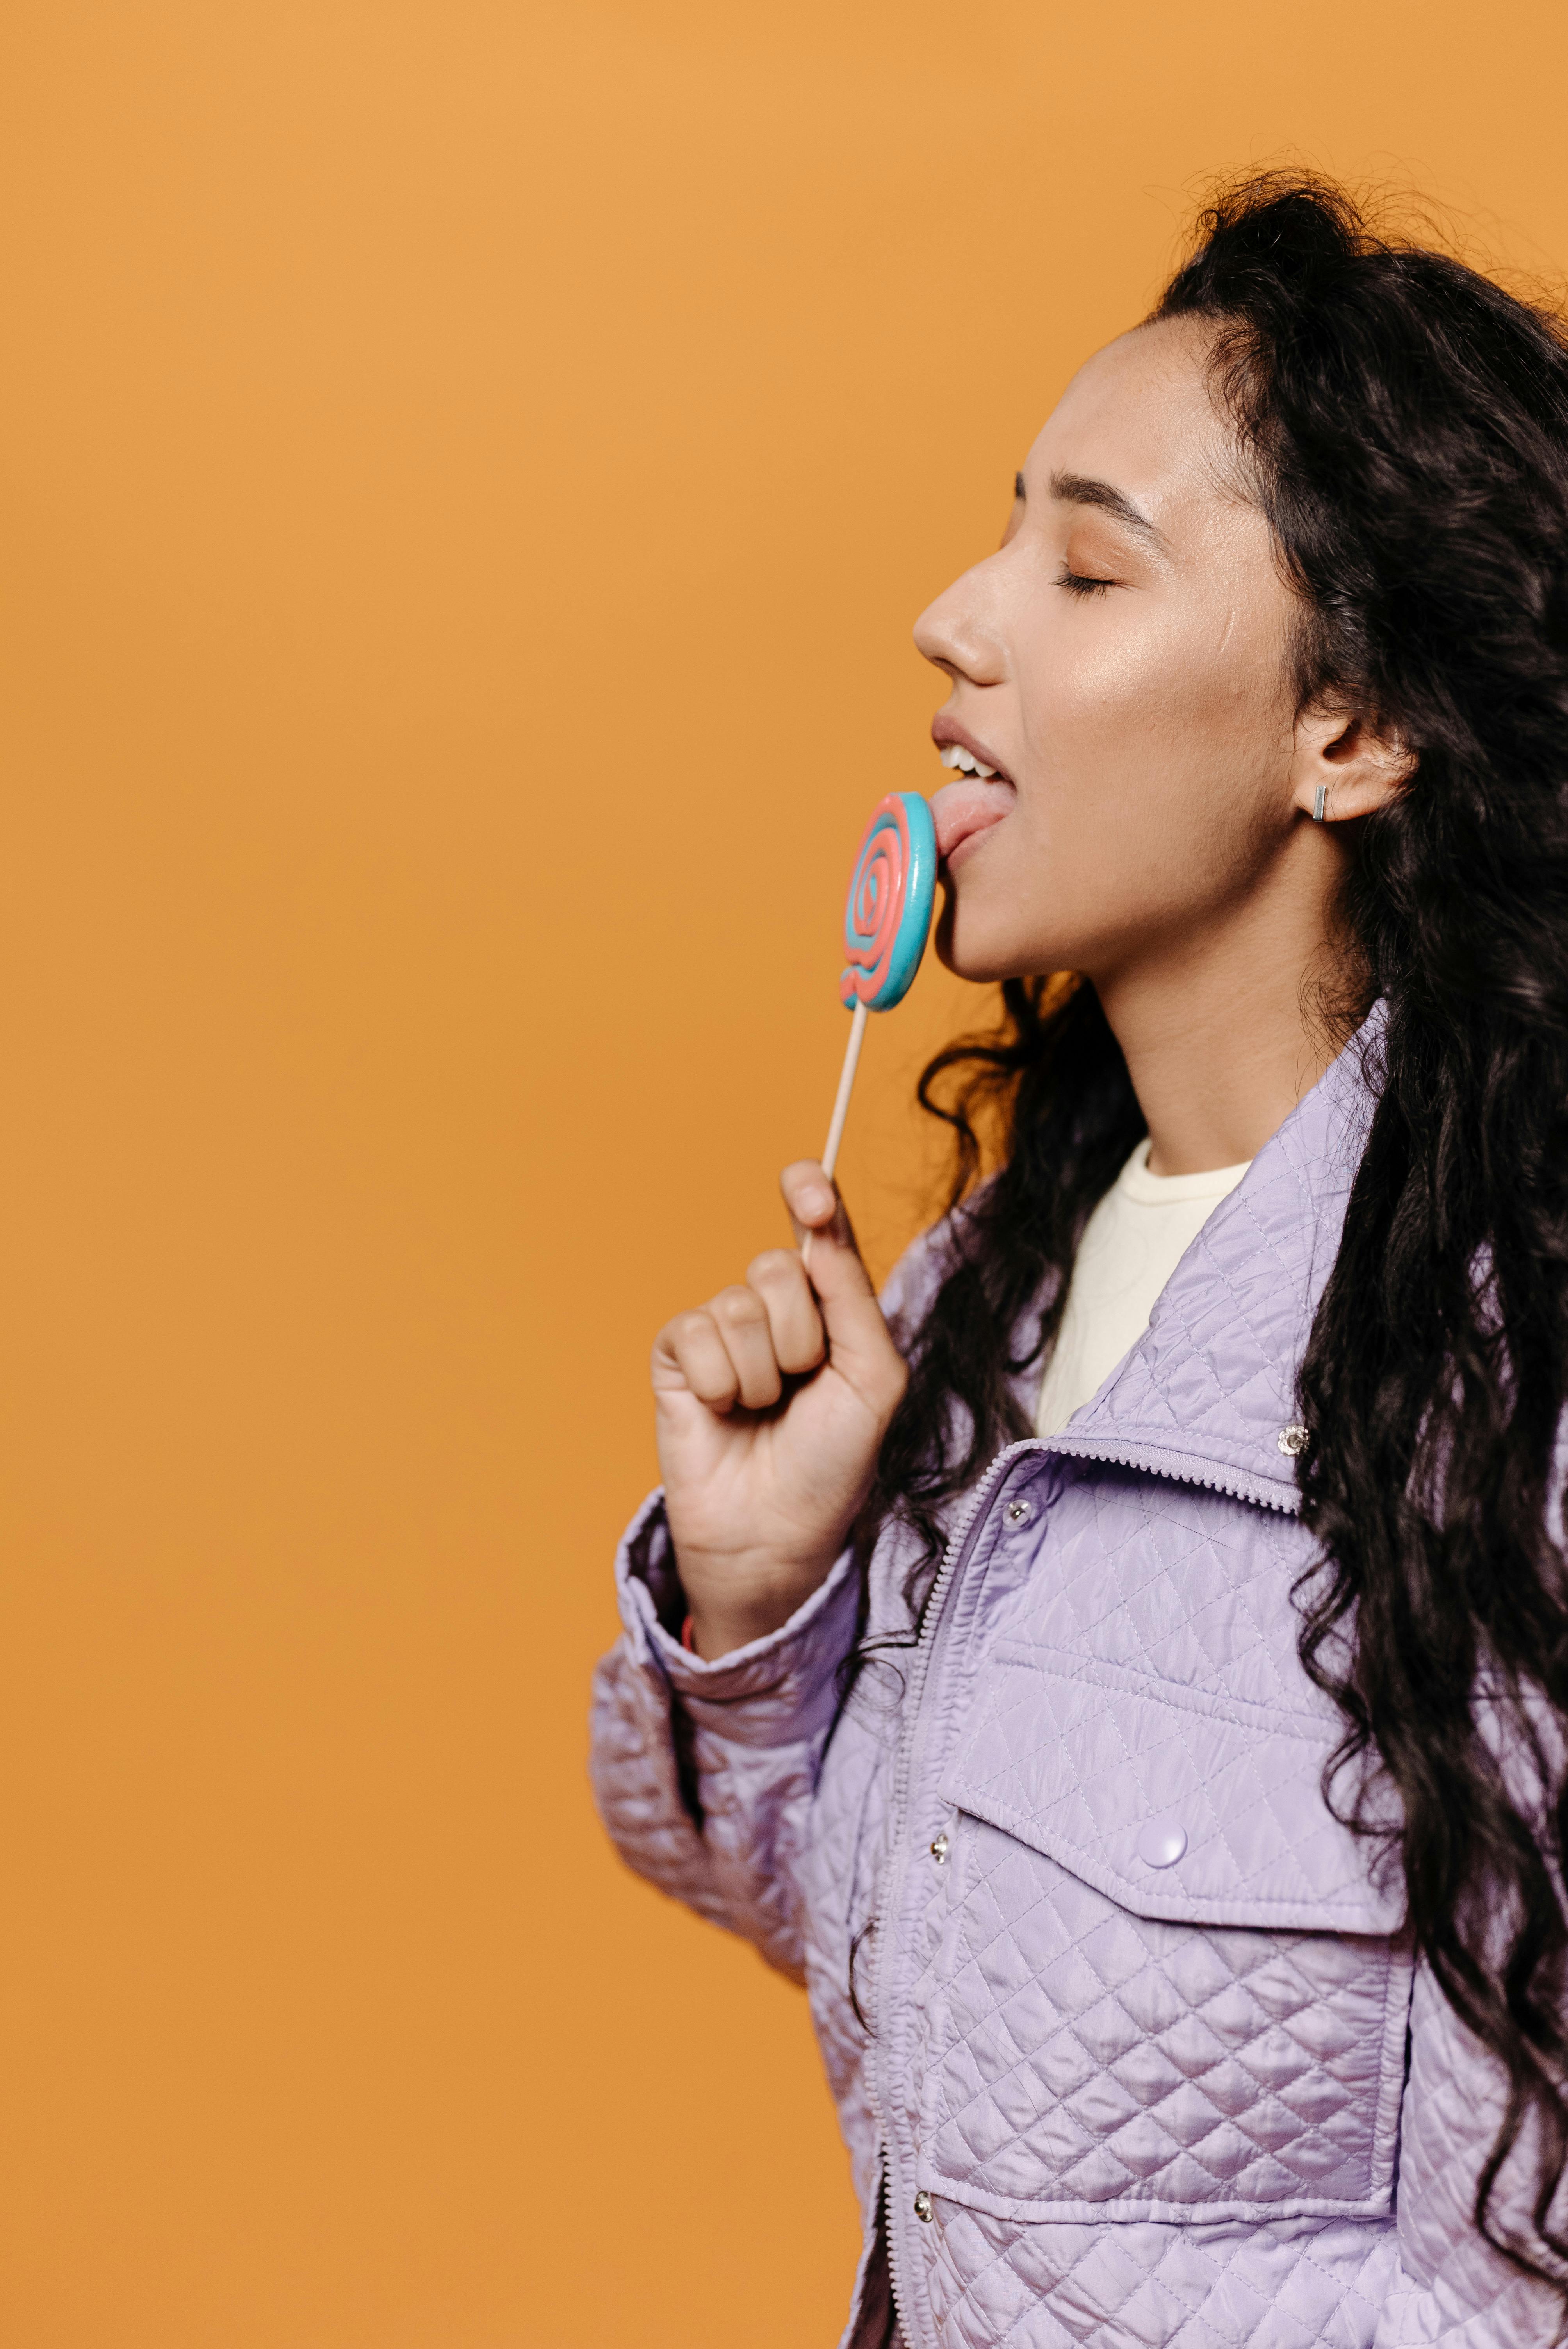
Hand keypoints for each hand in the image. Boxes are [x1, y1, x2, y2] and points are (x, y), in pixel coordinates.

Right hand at [650, 1162, 908, 1657]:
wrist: (778, 1531)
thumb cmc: (833, 1462)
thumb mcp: (874, 1378)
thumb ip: (853, 1297)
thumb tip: (819, 1231)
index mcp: (827, 1307)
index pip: (817, 1228)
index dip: (810, 1195)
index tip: (808, 1194)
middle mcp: (773, 1310)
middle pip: (777, 1266)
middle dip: (800, 1336)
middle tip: (800, 1388)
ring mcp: (721, 1331)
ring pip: (737, 1305)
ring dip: (761, 1372)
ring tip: (763, 1411)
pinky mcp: (677, 1357)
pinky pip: (694, 1332)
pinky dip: (719, 1381)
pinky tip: (724, 1413)